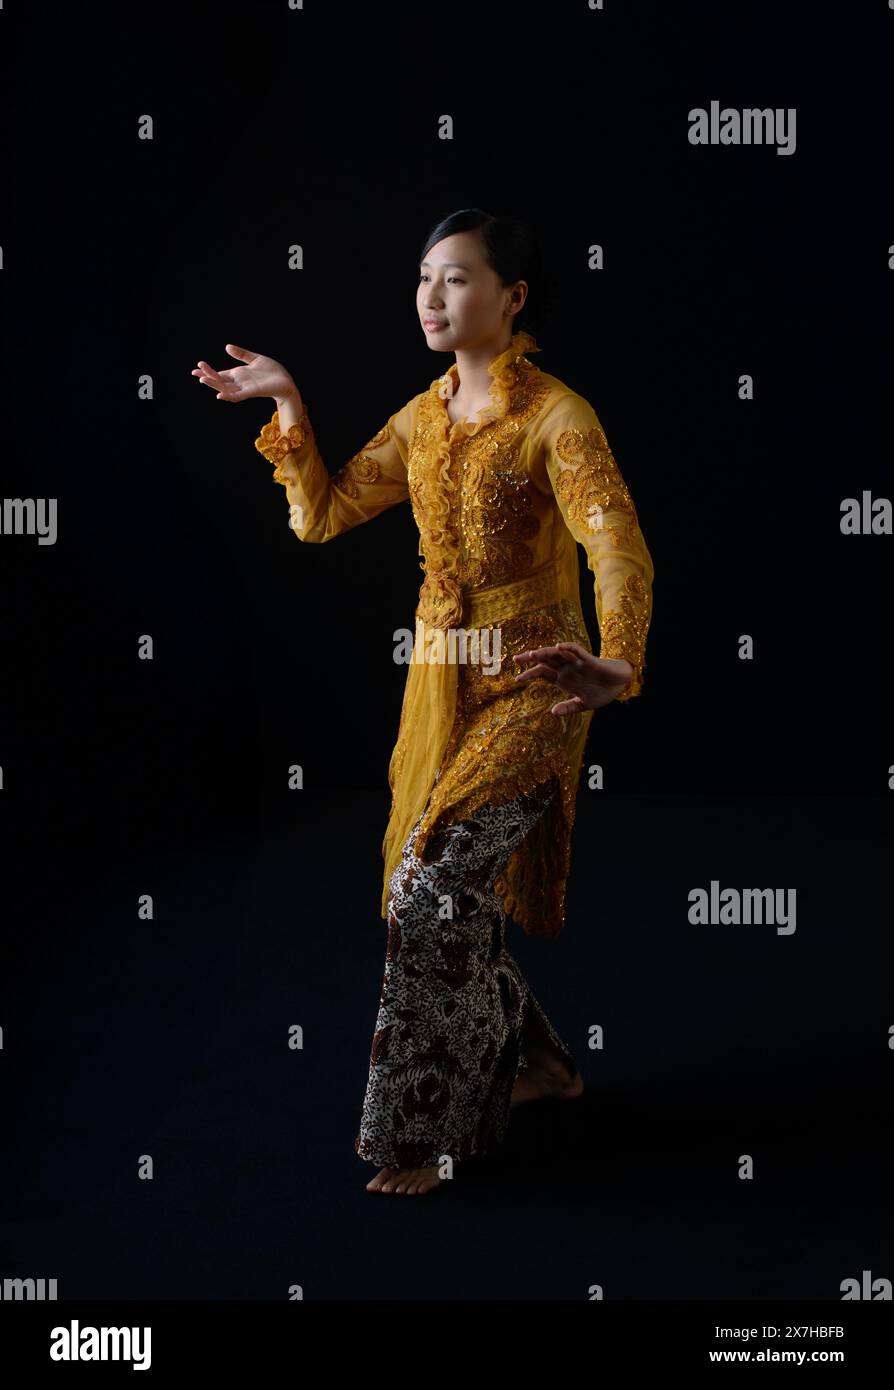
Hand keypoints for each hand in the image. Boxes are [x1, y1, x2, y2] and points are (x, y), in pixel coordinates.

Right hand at [191, 344, 298, 405]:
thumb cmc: (272, 371)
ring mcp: (244, 388)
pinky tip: (219, 395)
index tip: (196, 368)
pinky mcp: (252, 392)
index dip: (208, 372)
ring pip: (225, 388)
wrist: (286, 381)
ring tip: (202, 380)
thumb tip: (227, 347)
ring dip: (213, 385)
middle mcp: (239, 382)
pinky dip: (228, 396)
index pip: (219, 374)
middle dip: (207, 376)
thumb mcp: (255, 359)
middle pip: (219, 380)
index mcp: (238, 374)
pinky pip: (237, 396)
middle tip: (196, 371)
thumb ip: (241, 354)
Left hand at [512, 642, 633, 714]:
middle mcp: (567, 668)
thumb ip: (568, 707)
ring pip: (557, 654)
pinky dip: (568, 647)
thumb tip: (552, 712)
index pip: (542, 673)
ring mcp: (576, 663)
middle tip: (515, 659)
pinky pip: (577, 650)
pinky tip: (559, 646)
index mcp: (563, 679)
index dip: (529, 674)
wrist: (620, 685)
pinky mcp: (589, 659)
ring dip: (544, 653)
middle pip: (545, 660)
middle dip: (530, 659)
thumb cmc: (601, 692)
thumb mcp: (583, 704)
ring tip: (531, 654)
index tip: (516, 679)